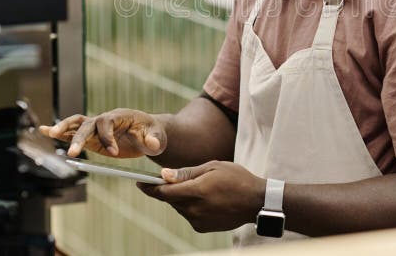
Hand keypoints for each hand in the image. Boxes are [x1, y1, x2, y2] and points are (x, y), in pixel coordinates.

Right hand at [39, 108, 166, 158]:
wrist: (149, 134)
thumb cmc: (153, 133)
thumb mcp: (157, 137)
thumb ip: (154, 140)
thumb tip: (152, 145)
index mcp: (120, 116)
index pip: (107, 122)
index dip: (107, 137)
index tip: (113, 152)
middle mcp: (106, 119)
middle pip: (88, 124)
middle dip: (79, 136)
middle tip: (73, 152)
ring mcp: (97, 128)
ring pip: (77, 124)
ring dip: (64, 128)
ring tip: (49, 133)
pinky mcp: (93, 138)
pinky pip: (75, 133)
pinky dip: (61, 133)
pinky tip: (45, 132)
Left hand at [138, 161, 265, 232]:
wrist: (257, 202)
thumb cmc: (237, 179)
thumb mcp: (213, 167)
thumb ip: (187, 172)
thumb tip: (164, 175)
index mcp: (197, 191)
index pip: (164, 192)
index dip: (149, 187)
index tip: (138, 182)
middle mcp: (195, 209)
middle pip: (171, 200)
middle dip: (168, 189)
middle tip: (171, 178)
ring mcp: (199, 220)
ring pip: (179, 207)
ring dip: (181, 197)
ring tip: (197, 187)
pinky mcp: (203, 227)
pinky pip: (189, 215)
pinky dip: (191, 206)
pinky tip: (204, 198)